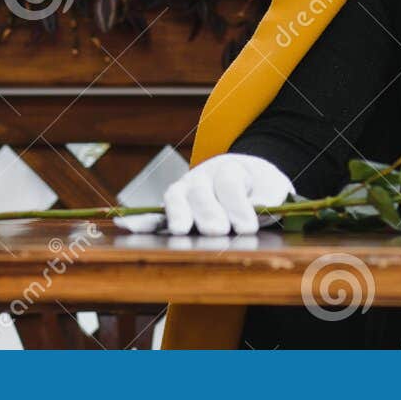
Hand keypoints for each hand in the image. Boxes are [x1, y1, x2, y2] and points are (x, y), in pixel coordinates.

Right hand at [114, 153, 294, 234]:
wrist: (247, 180)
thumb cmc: (260, 187)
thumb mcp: (273, 188)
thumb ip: (267, 197)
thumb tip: (259, 208)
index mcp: (229, 168)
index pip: (229, 182)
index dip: (237, 203)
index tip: (248, 227)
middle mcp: (201, 177)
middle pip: (199, 191)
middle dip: (207, 211)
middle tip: (217, 230)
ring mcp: (183, 191)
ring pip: (175, 197)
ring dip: (178, 214)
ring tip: (182, 231)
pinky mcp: (173, 210)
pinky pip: (155, 214)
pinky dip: (141, 220)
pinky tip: (127, 226)